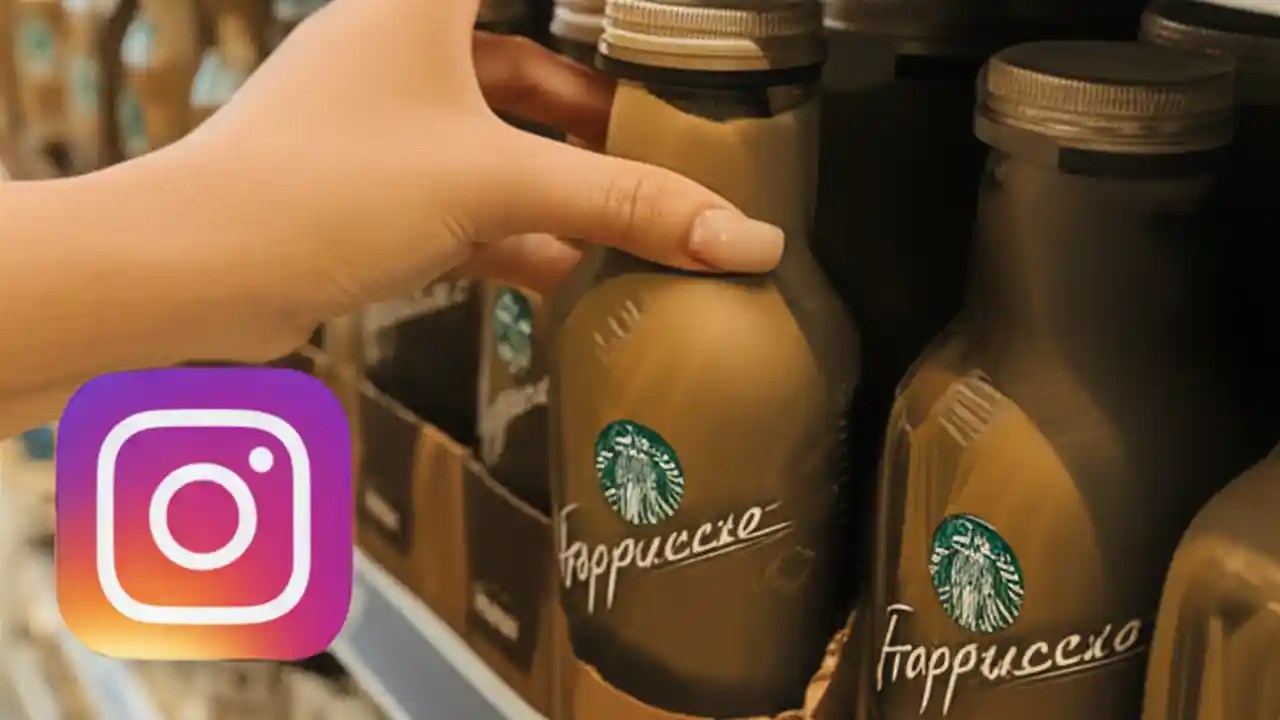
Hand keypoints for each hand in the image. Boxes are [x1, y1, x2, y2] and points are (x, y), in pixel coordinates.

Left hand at [179, 0, 785, 325]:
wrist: (197, 275)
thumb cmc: (318, 186)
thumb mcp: (495, 183)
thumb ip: (622, 204)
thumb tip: (737, 236)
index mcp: (422, 6)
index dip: (594, 12)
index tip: (640, 26)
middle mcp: (399, 56)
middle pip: (523, 65)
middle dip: (596, 109)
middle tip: (666, 138)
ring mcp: (384, 130)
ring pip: (497, 144)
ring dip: (562, 182)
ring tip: (634, 214)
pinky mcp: (373, 197)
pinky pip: (468, 205)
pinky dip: (520, 235)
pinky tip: (572, 271)